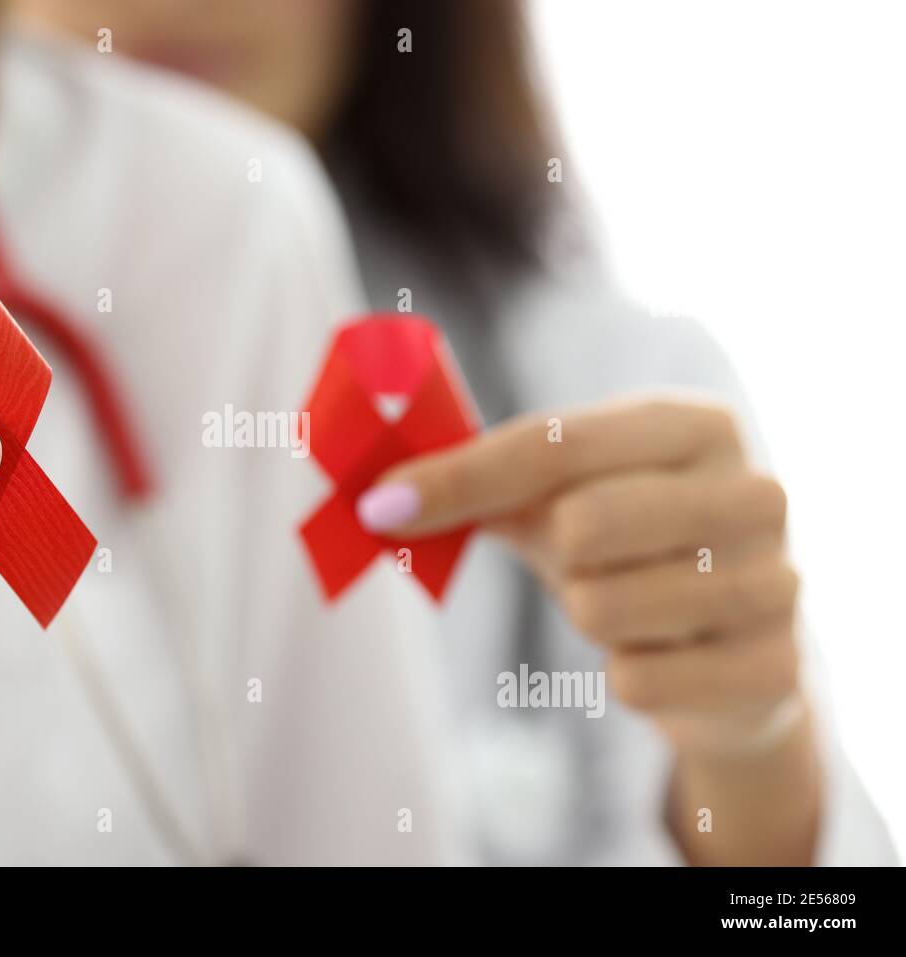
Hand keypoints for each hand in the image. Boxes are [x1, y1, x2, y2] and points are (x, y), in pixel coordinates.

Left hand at [356, 397, 802, 756]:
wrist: (732, 645)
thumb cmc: (629, 548)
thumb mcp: (564, 496)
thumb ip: (484, 481)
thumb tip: (380, 498)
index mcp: (695, 426)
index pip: (554, 444)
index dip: (459, 476)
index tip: (383, 504)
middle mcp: (753, 492)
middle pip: (582, 523)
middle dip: (554, 556)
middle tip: (580, 560)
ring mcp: (776, 582)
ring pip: (600, 607)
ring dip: (589, 616)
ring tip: (630, 605)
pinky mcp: (773, 671)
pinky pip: (635, 680)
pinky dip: (624, 674)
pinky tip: (664, 654)